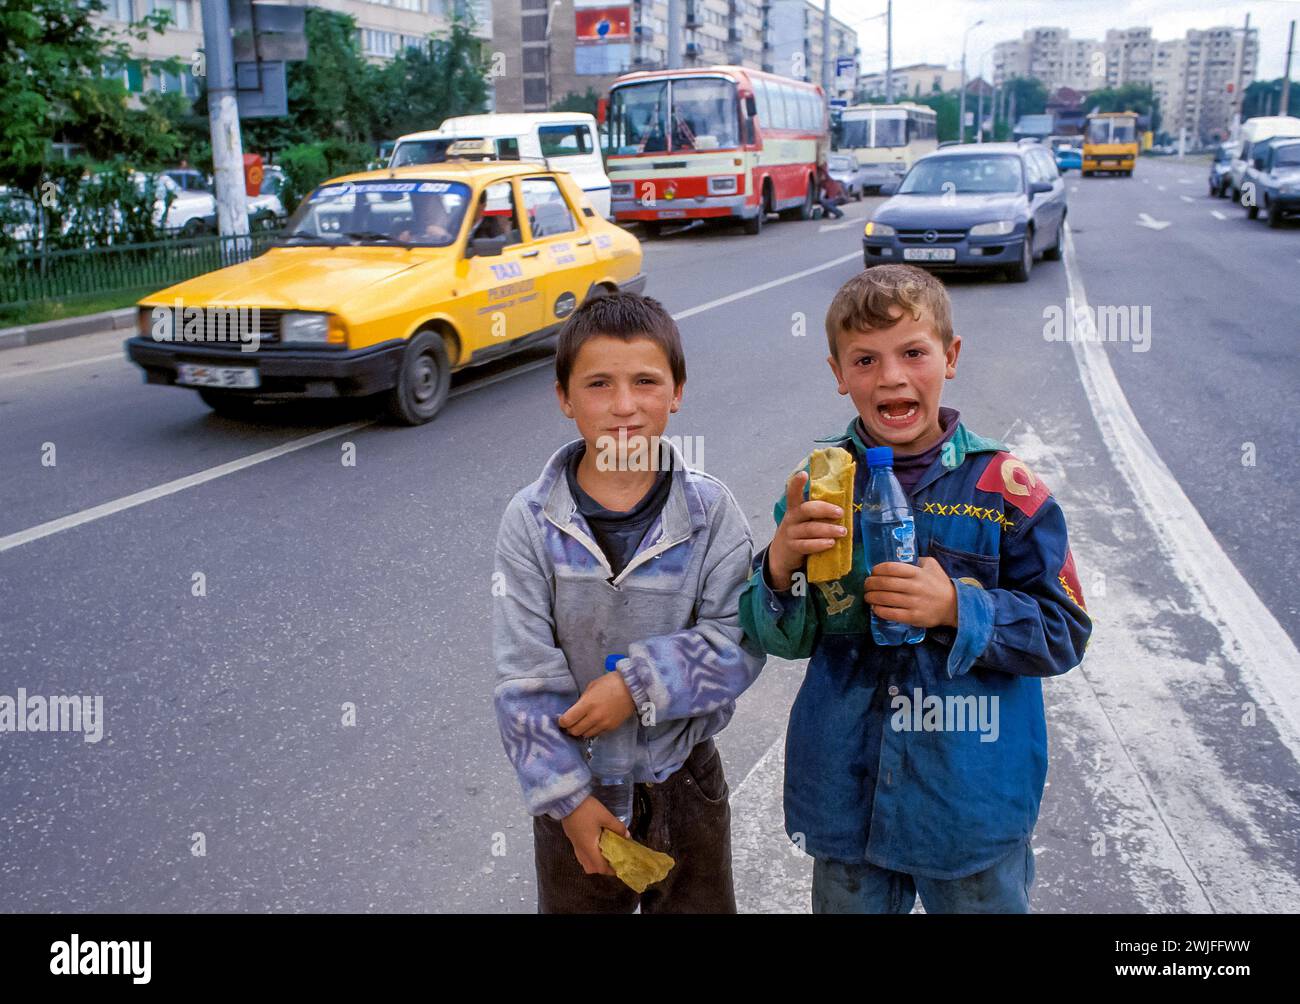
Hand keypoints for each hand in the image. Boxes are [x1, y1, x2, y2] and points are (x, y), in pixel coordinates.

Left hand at [558, 672, 634, 738]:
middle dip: (570, 728)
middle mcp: (594, 717)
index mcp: (587, 704)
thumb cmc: (610, 683)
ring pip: (585, 735)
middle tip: (570, 723)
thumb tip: (574, 711)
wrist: (632, 688)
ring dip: (581, 731)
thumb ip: (582, 700)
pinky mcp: (611, 728)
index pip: (568, 720)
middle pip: (575, 731)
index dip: (562, 722)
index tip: (562, 719)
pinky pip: (597, 734)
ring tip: (581, 724)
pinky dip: (592, 731)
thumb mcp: (592, 687)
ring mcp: (604, 724)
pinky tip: (593, 723)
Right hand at [561, 795, 629, 875]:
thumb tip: (627, 836)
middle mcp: (581, 849)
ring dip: (595, 862)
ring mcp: (575, 845)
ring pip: (584, 862)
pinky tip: (595, 844)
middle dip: (602, 868)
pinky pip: (581, 854)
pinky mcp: (572, 839)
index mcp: (589, 847)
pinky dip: (589, 855)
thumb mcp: (605, 816)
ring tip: (604, 853)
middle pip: (591, 868)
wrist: (567, 801)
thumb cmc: (587, 810)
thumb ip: (617, 827)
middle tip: (612, 860)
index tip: (619, 868)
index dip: (610, 871)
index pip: (600, 867)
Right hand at [767, 470, 847, 589]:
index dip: (797, 483)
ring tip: (842, 531)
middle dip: (824, 509)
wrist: (781, 555)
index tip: (803, 474)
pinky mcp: (793, 548)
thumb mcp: (803, 520)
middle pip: (806, 510)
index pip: (793, 493)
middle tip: (840, 512)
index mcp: (795, 509)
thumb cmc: (800, 533)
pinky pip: (807, 545)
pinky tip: (831, 543)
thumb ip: (816, 513)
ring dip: (827, 529)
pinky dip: (820, 544)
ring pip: (809, 529)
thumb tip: (842, 504)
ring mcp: (791, 534)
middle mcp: (791, 519)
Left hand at [864, 557, 957, 628]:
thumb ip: (917, 560)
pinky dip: (879, 610)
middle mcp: (914, 587)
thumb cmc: (940, 584)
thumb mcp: (931, 566)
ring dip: (871, 597)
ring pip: (885, 598)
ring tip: (867, 596)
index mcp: (917, 573)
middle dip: (870, 583)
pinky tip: (875, 608)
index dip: (877, 569)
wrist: (954, 606)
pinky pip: (891, 614)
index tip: (873, 572)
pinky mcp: (913, 617)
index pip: (890, 568)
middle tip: (866, 585)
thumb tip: (900, 557)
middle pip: (884, 583)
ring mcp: (914, 603)